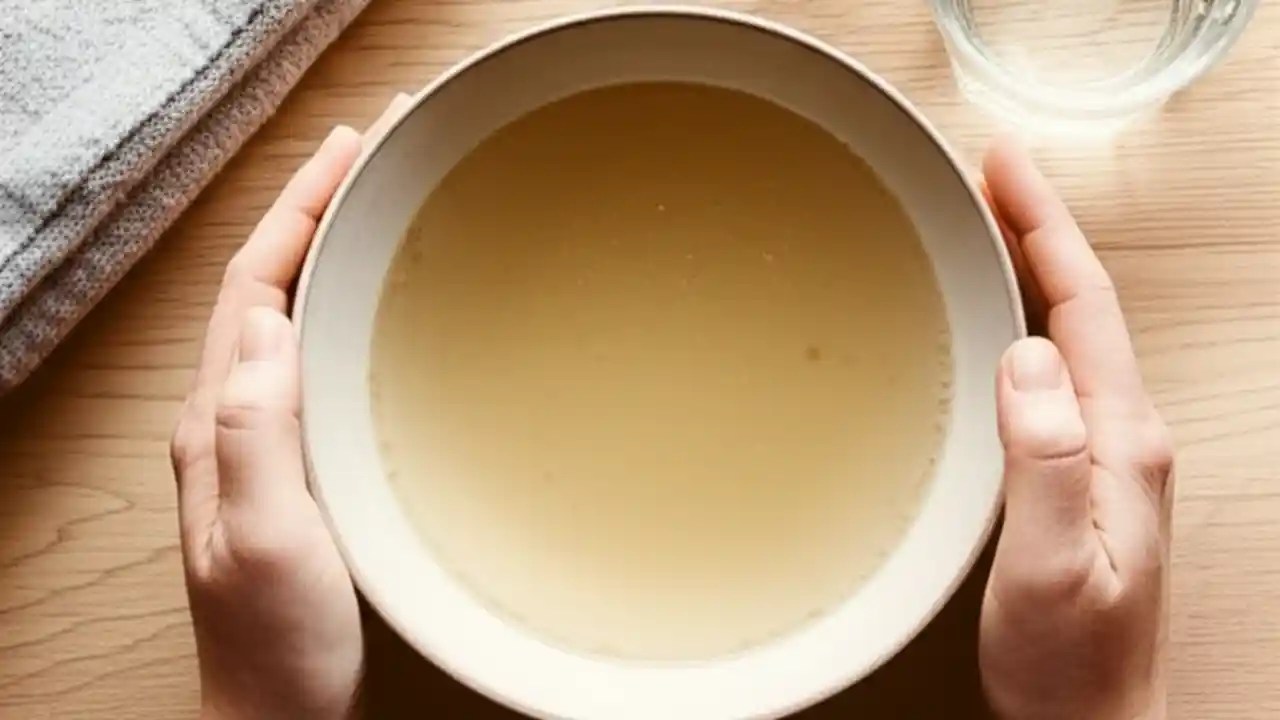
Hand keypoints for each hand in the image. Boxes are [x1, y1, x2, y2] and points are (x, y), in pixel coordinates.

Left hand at [171, 95, 409, 719]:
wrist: (280, 716)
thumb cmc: (277, 644)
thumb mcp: (268, 539)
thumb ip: (255, 434)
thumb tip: (268, 326)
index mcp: (219, 426)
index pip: (252, 287)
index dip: (298, 209)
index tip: (352, 149)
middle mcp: (232, 423)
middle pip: (266, 284)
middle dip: (314, 208)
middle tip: (372, 155)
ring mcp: (264, 444)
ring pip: (290, 315)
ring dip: (327, 250)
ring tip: (375, 205)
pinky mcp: (300, 466)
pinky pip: (315, 358)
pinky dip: (343, 309)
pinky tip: (377, 308)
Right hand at [979, 141, 1173, 719]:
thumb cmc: (1070, 661)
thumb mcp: (1049, 564)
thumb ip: (1046, 460)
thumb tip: (1026, 358)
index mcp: (1120, 443)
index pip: (1083, 306)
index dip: (1043, 227)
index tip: (1003, 168)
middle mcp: (1121, 438)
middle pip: (1082, 304)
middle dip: (1038, 227)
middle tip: (991, 174)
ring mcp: (1103, 456)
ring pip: (1069, 333)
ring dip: (1035, 268)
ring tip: (993, 224)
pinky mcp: (1077, 476)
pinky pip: (1054, 373)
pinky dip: (1025, 323)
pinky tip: (999, 322)